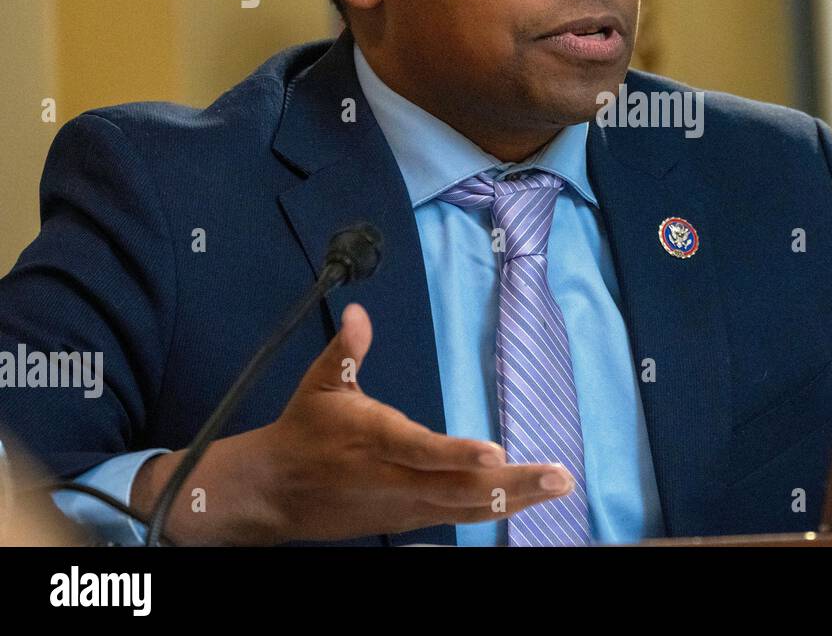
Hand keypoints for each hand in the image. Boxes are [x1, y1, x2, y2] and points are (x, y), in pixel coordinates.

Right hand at [133, 303, 574, 543]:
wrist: (271, 495)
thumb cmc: (303, 431)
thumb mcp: (320, 385)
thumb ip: (346, 351)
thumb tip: (359, 311)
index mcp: (375, 440)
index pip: (420, 450)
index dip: (457, 454)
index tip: (497, 451)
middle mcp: (395, 479)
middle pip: (459, 488)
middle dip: (513, 483)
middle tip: (560, 476)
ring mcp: (405, 506)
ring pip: (466, 508)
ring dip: (516, 498)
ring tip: (559, 485)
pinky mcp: (409, 520)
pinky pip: (459, 517)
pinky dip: (494, 509)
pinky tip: (527, 498)